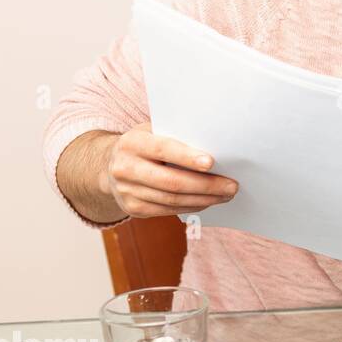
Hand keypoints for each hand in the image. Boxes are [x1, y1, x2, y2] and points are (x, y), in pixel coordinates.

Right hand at [101, 122, 238, 217]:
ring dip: (204, 199)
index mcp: (132, 142)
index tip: (212, 163)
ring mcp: (126, 191)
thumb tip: (216, 143)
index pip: (163, 149)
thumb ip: (176, 135)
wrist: (110, 164)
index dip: (188, 157)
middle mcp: (125, 167)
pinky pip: (168, 210)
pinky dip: (192, 206)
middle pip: (172, 181)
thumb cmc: (145, 143)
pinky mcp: (132, 208)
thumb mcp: (153, 131)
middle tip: (232, 186)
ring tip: (226, 195)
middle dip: (206, 185)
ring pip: (172, 199)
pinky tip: (208, 202)